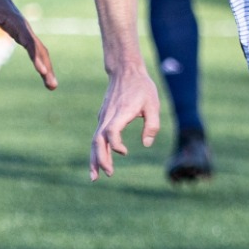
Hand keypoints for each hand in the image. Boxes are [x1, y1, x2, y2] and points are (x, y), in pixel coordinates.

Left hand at [0, 0, 56, 90]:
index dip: (35, 56)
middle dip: (46, 67)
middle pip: (39, 49)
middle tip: (52, 85)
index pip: (28, 41)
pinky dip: (42, 62)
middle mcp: (25, 27)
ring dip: (48, 68)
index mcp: (16, 21)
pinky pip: (36, 50)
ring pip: (41, 51)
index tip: (41, 70)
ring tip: (52, 87)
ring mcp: (26, 31)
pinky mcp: (23, 35)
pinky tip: (45, 76)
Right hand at [89, 63, 160, 179]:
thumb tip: (146, 144)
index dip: (115, 144)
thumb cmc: (142, 87)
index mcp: (121, 112)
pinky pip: (97, 137)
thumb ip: (152, 125)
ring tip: (95, 178)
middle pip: (98, 140)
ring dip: (94, 159)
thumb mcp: (153, 104)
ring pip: (95, 141)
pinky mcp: (103, 118)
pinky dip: (96, 151)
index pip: (111, 131)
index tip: (125, 152)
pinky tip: (99, 163)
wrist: (126, 71)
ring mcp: (103, 117)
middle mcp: (108, 116)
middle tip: (108, 174)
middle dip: (101, 159)